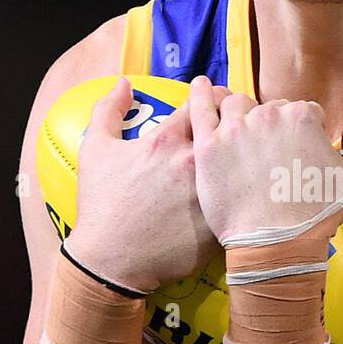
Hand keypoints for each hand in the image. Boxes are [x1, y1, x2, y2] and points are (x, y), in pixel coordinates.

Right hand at [65, 75, 230, 289]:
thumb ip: (108, 109)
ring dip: (247, 156)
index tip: (214, 102)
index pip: (204, 101)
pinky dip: (246, 192)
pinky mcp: (219, 224)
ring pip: (245, 164)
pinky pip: (243, 199)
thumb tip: (123, 82)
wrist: (111, 261)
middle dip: (236, 122)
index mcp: (166, 141)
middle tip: (236, 126)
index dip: (212, 97)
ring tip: (247, 158)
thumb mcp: (95, 150)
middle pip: (231, 128)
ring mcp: (209, 195)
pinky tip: (244, 192)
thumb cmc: (101, 205)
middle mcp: (192, 164)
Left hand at [186, 74, 342, 246]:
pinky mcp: (208, 146)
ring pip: (235, 106)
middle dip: (271, 126)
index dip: (302, 134)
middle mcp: (268, 115)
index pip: (303, 111)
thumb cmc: (316, 216)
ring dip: (239, 115)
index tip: (296, 155)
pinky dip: (199, 94)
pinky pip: (199, 108)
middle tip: (269, 156)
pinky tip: (200, 87)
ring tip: (239, 136)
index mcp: (302, 117)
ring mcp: (234, 129)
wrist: (276, 245)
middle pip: (269, 108)